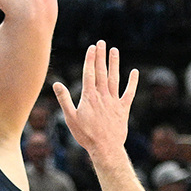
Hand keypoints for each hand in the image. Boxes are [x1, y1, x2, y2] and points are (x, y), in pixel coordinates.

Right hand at [52, 41, 138, 157]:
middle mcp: (102, 96)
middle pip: (102, 72)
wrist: (105, 148)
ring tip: (114, 50)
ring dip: (114, 63)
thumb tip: (56, 84)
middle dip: (101, 56)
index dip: (90, 59)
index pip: (89, 73)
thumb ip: (64, 99)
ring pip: (114, 78)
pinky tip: (134, 72)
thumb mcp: (70, 118)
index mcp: (89, 97)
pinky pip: (129, 93)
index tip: (92, 47)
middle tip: (102, 42)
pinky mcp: (123, 109)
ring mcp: (114, 101)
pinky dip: (132, 82)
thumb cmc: (86, 135)